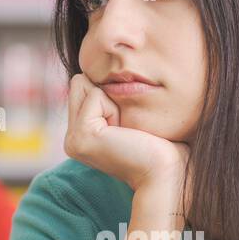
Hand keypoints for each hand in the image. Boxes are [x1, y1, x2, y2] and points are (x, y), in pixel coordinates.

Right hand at [64, 74, 189, 203]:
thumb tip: (104, 67)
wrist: (167, 172)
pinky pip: (95, 96)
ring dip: (112, 101)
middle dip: (107, 94)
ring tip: (125, 130)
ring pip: (84, 84)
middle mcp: (72, 139)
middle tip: (126, 127)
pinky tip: (124, 133)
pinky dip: (114, 108)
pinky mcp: (81, 136)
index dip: (109, 94)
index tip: (127, 126)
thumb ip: (111, 98)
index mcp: (81, 136)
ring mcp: (73, 140)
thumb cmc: (161, 145)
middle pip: (80, 82)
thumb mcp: (130, 116)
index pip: (83, 86)